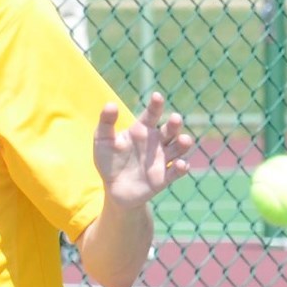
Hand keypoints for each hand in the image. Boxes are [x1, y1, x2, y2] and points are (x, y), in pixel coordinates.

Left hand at [92, 92, 193, 207]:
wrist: (113, 189)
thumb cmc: (108, 161)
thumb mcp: (103, 141)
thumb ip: (106, 122)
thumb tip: (110, 104)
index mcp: (143, 130)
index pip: (152, 114)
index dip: (156, 105)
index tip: (157, 97)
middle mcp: (156, 142)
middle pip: (171, 129)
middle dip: (175, 123)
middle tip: (175, 119)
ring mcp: (162, 160)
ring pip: (179, 148)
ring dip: (183, 143)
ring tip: (183, 140)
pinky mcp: (163, 178)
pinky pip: (176, 172)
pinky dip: (181, 168)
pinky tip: (181, 164)